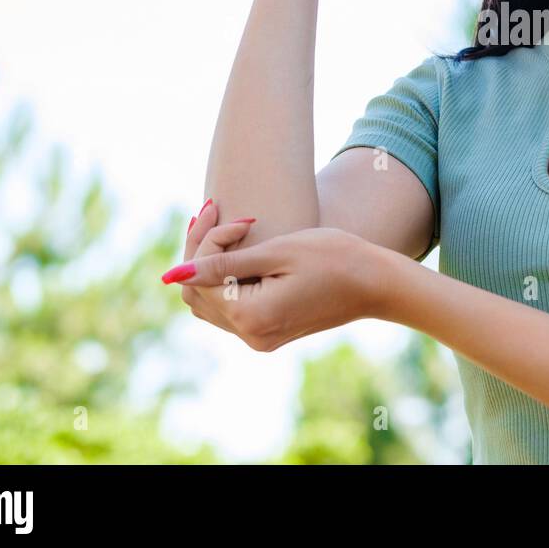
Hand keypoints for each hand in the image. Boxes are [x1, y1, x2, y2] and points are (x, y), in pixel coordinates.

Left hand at [167, 203, 380, 350]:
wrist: (375, 282)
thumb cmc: (333, 258)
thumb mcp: (276, 252)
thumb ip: (222, 263)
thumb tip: (173, 275)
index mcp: (250, 316)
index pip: (200, 277)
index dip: (206, 241)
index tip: (233, 213)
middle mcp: (250, 335)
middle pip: (197, 293)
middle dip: (200, 250)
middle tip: (214, 209)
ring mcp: (259, 338)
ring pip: (209, 303)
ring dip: (209, 265)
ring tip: (223, 226)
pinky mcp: (268, 332)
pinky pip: (229, 308)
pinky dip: (225, 281)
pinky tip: (235, 252)